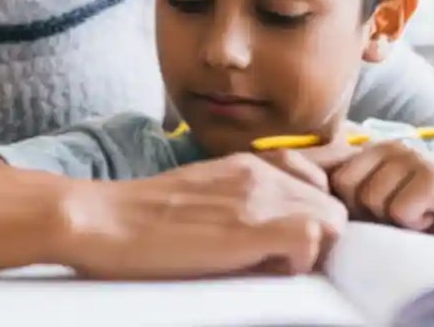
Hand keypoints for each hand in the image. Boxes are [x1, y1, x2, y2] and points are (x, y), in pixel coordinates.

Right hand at [56, 153, 348, 278]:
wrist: (102, 220)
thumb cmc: (140, 221)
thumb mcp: (202, 196)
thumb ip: (241, 202)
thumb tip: (275, 238)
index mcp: (248, 163)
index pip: (316, 187)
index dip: (310, 221)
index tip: (286, 246)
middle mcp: (260, 171)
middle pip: (331, 206)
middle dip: (315, 239)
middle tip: (275, 262)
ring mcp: (258, 195)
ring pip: (331, 220)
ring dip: (308, 250)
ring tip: (264, 265)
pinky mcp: (251, 224)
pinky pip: (312, 239)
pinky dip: (297, 262)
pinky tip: (257, 269)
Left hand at [296, 139, 433, 239]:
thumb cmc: (419, 219)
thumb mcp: (375, 204)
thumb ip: (343, 193)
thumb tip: (294, 184)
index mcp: (371, 150)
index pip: (334, 179)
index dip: (353, 206)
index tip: (379, 212)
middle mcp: (391, 146)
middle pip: (349, 189)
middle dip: (372, 212)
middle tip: (400, 214)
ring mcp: (414, 157)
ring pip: (374, 201)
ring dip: (396, 220)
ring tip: (418, 215)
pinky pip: (400, 211)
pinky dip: (416, 224)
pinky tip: (432, 217)